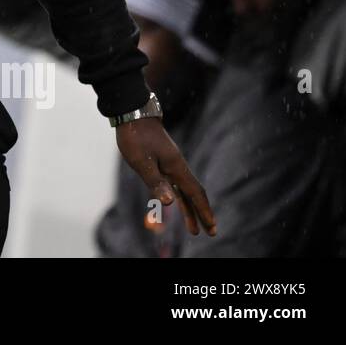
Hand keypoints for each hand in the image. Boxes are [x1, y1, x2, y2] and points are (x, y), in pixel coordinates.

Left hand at [115, 116, 216, 236]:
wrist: (133, 112)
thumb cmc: (135, 136)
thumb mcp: (142, 161)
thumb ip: (155, 182)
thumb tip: (169, 203)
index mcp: (176, 168)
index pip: (195, 194)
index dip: (203, 212)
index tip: (212, 228)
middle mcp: (177, 166)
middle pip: (193, 194)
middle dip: (200, 214)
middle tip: (209, 232)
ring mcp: (170, 163)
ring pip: (183, 190)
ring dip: (188, 208)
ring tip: (192, 228)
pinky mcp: (161, 159)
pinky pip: (174, 183)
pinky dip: (178, 196)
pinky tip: (175, 202)